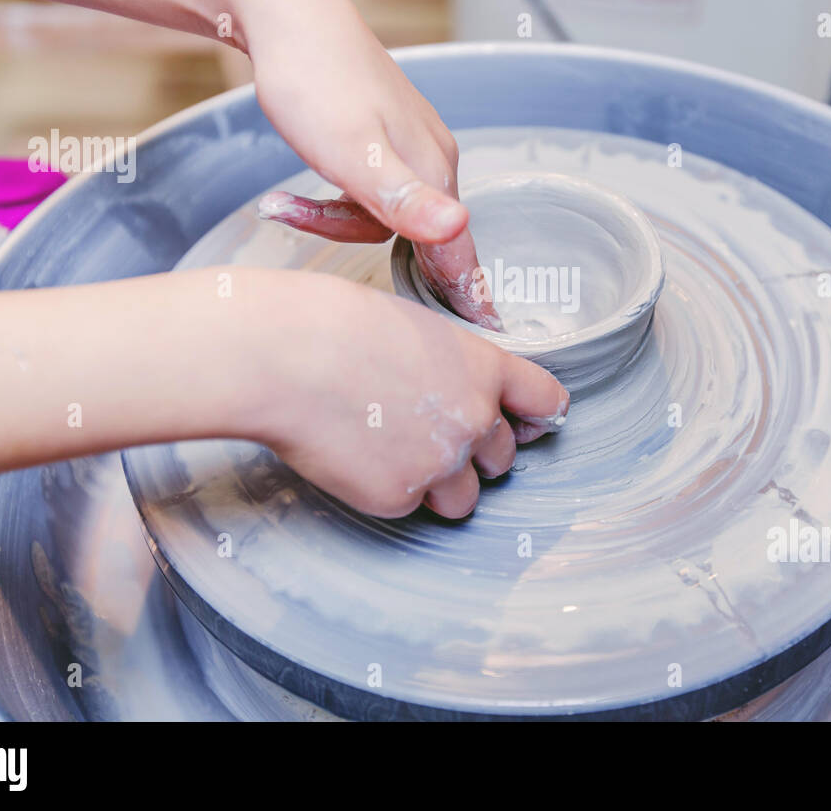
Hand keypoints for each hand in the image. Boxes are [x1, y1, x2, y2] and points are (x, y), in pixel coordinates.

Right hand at [238, 270, 567, 518]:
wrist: (283, 357)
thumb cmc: (332, 324)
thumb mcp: (412, 327)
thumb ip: (445, 364)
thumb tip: (443, 387)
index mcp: (484, 368)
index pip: (546, 402)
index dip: (533, 416)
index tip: (522, 423)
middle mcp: (475, 420)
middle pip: (503, 458)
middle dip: (473, 453)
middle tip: (427, 434)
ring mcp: (440, 465)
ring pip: (463, 498)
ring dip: (439, 486)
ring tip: (391, 452)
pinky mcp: (398, 498)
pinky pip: (407, 506)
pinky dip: (384, 490)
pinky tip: (353, 458)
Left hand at [239, 0, 499, 328]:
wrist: (289, 14)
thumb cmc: (313, 81)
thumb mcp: (351, 151)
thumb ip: (402, 199)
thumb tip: (458, 230)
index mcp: (434, 171)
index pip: (458, 250)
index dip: (467, 293)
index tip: (489, 331)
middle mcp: (434, 160)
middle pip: (414, 235)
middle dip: (352, 238)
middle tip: (291, 216)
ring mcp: (412, 146)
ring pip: (386, 214)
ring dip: (333, 216)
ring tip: (281, 199)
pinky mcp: (387, 137)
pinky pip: (373, 191)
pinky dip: (336, 198)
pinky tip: (301, 187)